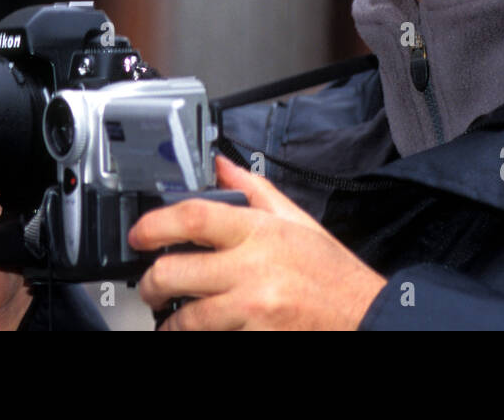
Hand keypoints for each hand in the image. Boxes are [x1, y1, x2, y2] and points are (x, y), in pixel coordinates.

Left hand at [129, 155, 386, 329]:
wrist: (364, 317)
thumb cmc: (330, 272)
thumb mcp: (295, 220)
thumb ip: (253, 189)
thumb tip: (219, 166)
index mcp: (259, 232)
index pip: (194, 218)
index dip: (155, 224)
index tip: (140, 234)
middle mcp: (252, 270)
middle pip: (174, 272)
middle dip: (149, 282)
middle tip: (148, 284)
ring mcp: (251, 309)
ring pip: (186, 317)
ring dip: (169, 320)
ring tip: (170, 316)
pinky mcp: (254, 337)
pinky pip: (211, 337)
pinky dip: (200, 335)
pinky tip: (203, 328)